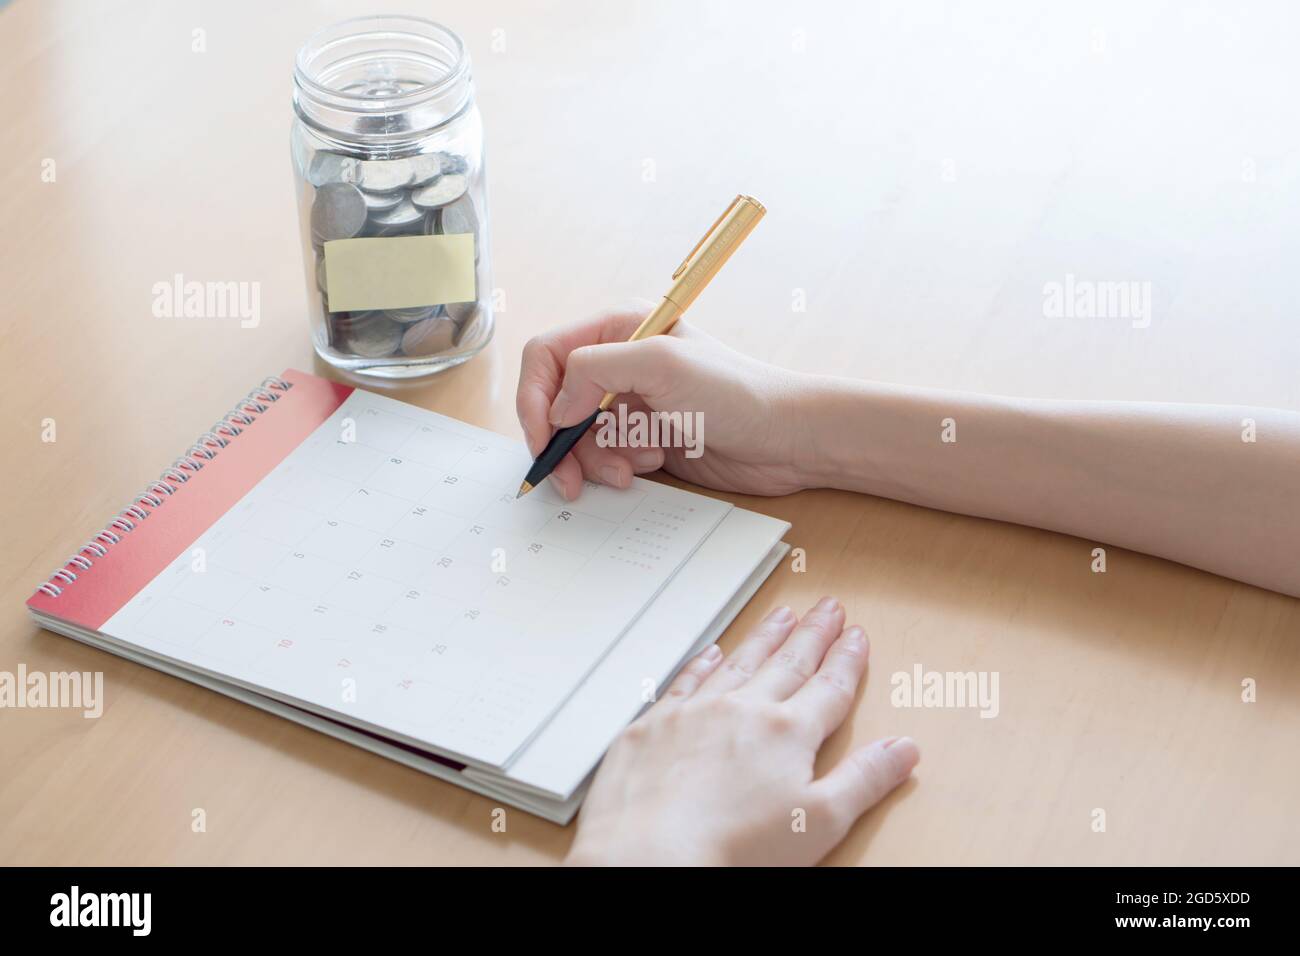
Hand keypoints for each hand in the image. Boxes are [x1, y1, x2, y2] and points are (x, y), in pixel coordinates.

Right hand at [516, 304, 812, 499]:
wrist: (787, 439)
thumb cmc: (737, 392)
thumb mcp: (661, 365)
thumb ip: (594, 371)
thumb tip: (555, 408)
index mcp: (617, 327)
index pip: (547, 356)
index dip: (535, 398)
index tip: (545, 438)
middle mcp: (619, 361)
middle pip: (555, 403)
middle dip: (562, 442)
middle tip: (573, 478)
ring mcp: (631, 401)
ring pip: (577, 436)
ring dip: (597, 458)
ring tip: (635, 467)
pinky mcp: (643, 436)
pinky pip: (604, 456)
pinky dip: (616, 467)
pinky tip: (652, 462)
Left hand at [564, 598, 919, 865]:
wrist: (649, 855)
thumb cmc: (733, 850)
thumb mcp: (819, 823)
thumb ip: (863, 780)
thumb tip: (902, 749)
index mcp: (787, 733)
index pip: (828, 687)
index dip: (846, 660)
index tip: (856, 636)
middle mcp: (742, 710)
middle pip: (787, 663)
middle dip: (812, 635)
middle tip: (827, 608)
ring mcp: (694, 713)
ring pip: (738, 662)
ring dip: (763, 638)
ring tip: (781, 616)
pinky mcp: (654, 727)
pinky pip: (684, 681)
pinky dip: (701, 663)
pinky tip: (711, 652)